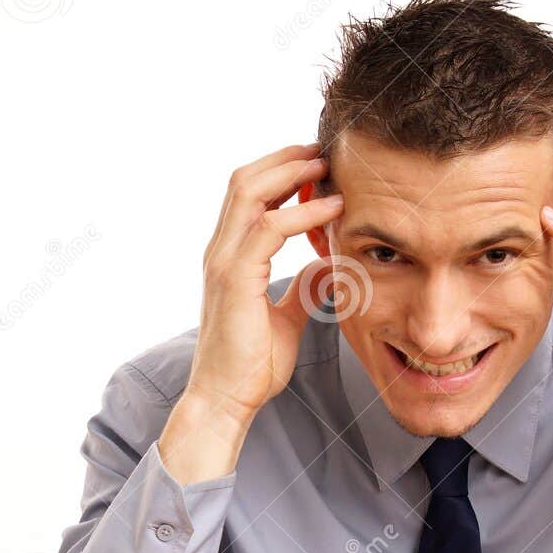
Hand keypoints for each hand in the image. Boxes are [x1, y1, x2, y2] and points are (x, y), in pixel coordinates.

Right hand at [159, 143, 343, 483]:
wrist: (226, 401)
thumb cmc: (251, 365)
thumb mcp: (288, 318)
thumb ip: (304, 289)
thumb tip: (329, 269)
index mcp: (229, 256)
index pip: (249, 193)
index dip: (281, 170)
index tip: (318, 165)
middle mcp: (220, 251)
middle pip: (245, 179)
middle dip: (286, 158)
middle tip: (325, 151)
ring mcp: (224, 263)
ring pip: (250, 192)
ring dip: (292, 172)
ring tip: (328, 167)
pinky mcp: (235, 280)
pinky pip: (269, 229)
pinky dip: (302, 212)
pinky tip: (332, 209)